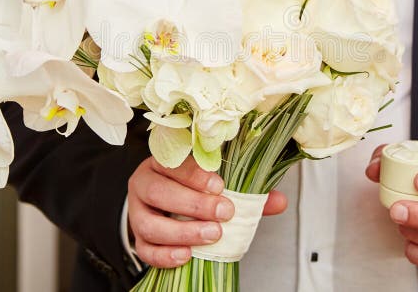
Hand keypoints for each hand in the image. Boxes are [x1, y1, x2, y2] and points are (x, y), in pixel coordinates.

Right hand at [128, 156, 287, 267]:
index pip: (173, 162)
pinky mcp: (137, 237)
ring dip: (182, 232)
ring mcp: (137, 212)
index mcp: (163, 162)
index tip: (220, 186)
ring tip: (211, 235)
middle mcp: (144, 183)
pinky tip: (187, 256)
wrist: (164, 205)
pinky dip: (165, 255)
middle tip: (223, 213)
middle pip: (158, 192)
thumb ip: (246, 192)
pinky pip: (145, 249)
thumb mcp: (216, 184)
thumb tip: (279, 201)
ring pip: (149, 223)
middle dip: (193, 204)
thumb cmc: (192, 189)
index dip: (195, 174)